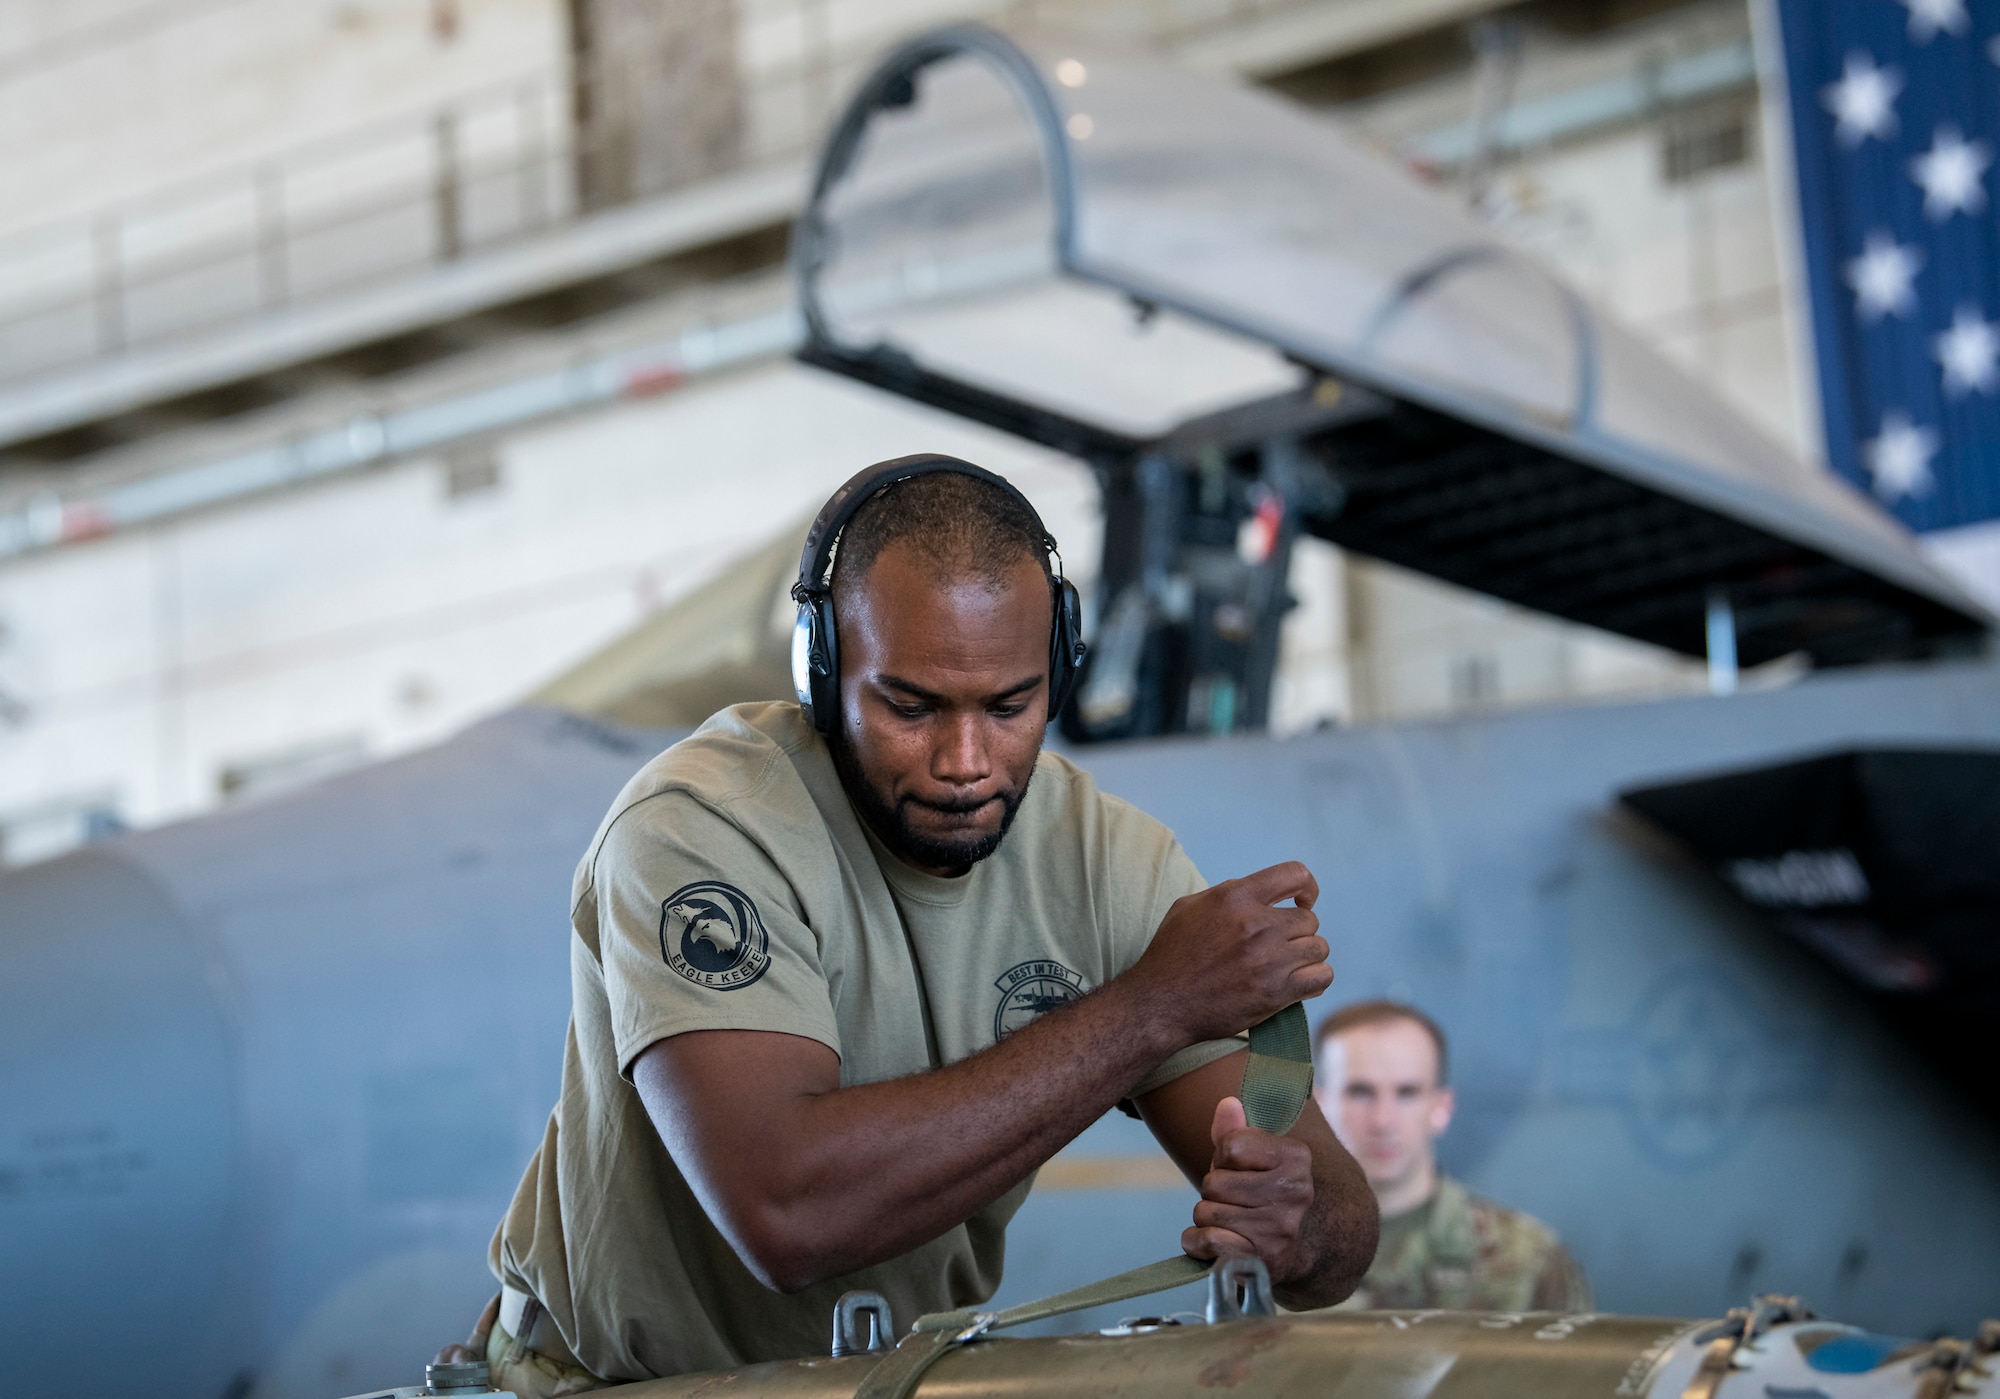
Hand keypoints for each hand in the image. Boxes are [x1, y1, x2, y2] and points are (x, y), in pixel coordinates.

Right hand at [1128, 862, 1328, 1044]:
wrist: (1161, 1003)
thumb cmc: (1171, 954)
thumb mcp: (1189, 907)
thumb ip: (1228, 893)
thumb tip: (1260, 895)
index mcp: (1235, 897)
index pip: (1295, 875)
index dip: (1307, 888)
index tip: (1301, 902)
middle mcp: (1256, 924)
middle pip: (1309, 920)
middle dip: (1298, 931)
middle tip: (1280, 945)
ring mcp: (1269, 959)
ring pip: (1318, 948)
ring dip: (1306, 956)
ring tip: (1288, 965)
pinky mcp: (1276, 992)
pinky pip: (1322, 977)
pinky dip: (1315, 979)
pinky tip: (1299, 982)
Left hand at [1182, 1097, 1315, 1279]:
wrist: (1294, 1249)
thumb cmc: (1264, 1195)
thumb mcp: (1254, 1159)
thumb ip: (1235, 1130)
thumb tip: (1227, 1104)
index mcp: (1296, 1157)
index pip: (1230, 1146)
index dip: (1223, 1160)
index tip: (1240, 1172)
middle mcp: (1295, 1191)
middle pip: (1213, 1182)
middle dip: (1214, 1192)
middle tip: (1235, 1202)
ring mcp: (1281, 1228)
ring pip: (1205, 1212)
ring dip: (1207, 1218)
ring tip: (1231, 1222)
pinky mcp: (1263, 1259)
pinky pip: (1206, 1240)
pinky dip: (1197, 1243)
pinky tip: (1216, 1242)